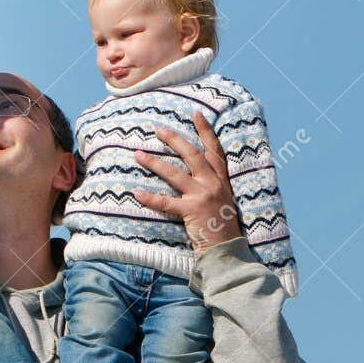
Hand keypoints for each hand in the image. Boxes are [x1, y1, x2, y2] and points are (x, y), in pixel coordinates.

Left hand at [130, 114, 242, 251]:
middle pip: (192, 154)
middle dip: (174, 139)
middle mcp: (213, 184)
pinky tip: (137, 193)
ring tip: (137, 154)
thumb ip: (214, 183)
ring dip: (154, 162)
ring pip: (174, 173)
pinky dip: (150, 198)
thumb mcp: (224, 199)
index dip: (206, 131)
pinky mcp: (191, 211)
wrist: (226, 248)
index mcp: (222, 180)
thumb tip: (197, 170)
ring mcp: (202, 197)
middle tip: (157, 129)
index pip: (214, 150)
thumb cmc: (223, 225)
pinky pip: (166, 202)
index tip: (196, 113)